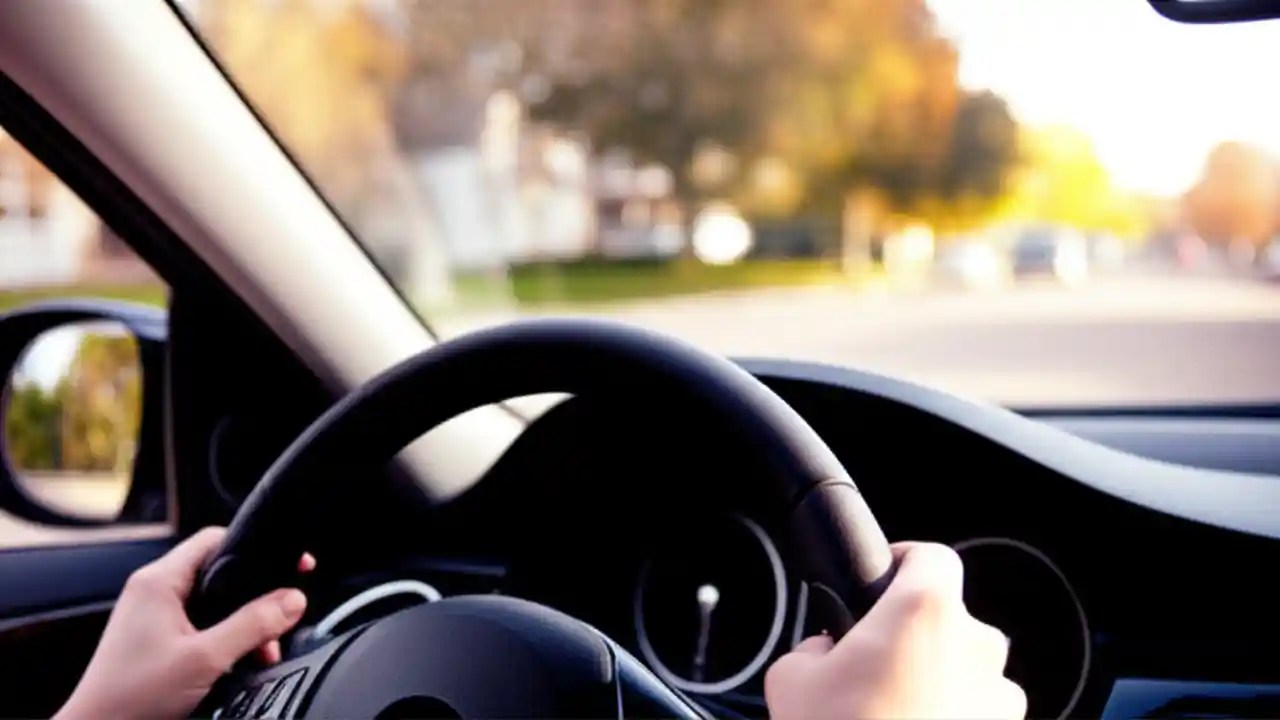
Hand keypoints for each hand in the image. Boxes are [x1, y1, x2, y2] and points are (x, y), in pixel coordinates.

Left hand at [54, 527, 314, 719]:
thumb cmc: (132, 698)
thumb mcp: (205, 658)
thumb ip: (253, 625)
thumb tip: (293, 599)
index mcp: (159, 581)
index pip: (216, 540)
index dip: (256, 548)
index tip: (291, 566)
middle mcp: (153, 591)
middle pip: (220, 574)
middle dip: (255, 599)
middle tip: (279, 623)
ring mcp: (152, 616)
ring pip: (214, 604)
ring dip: (243, 624)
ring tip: (261, 652)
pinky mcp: (155, 640)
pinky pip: (202, 626)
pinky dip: (225, 639)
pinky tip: (238, 662)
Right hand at [765, 542, 1025, 719]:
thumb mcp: (792, 679)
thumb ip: (814, 648)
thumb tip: (827, 653)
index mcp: (925, 612)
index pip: (930, 555)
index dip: (903, 560)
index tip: (884, 574)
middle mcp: (976, 648)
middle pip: (947, 619)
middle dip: (911, 637)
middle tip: (869, 666)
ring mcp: (999, 699)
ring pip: (964, 671)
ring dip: (934, 683)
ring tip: (888, 714)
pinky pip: (975, 714)